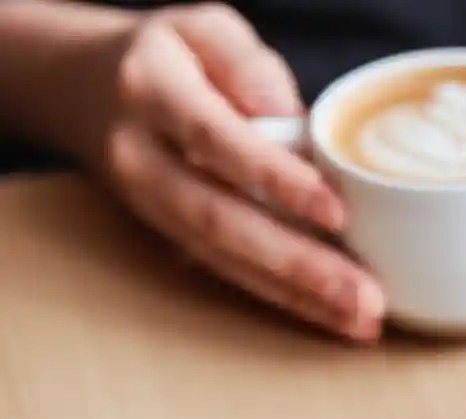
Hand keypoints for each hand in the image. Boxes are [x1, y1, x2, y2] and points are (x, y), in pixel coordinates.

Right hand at [97, 3, 383, 341]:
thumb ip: (251, 68)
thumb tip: (295, 121)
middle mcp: (141, 155)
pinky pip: (226, 271)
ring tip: (361, 320)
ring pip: (223, 258)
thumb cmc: (170, 55)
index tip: (335, 211)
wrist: (81, 86)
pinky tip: (333, 316)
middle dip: (298, 265)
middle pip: (220, 219)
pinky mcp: (168, 234)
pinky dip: (283, 297)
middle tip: (364, 296)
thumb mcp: (207, 30)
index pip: (215, 137)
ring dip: (298, 296)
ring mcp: (149, 204)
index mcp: (152, 89)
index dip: (274, 177)